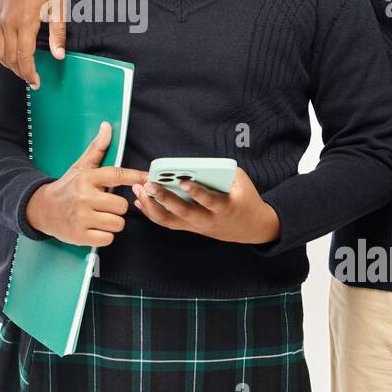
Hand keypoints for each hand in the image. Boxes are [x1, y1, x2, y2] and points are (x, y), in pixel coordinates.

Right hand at [0, 0, 64, 89]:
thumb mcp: (59, 7)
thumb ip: (58, 34)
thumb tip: (59, 56)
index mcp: (25, 21)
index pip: (24, 57)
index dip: (30, 73)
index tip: (36, 82)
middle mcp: (8, 20)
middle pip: (9, 57)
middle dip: (20, 72)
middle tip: (32, 80)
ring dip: (9, 64)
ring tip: (22, 69)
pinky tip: (10, 52)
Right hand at [25, 121, 147, 246]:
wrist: (42, 209)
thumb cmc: (67, 188)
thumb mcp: (80, 167)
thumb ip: (97, 149)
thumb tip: (107, 126)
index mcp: (87, 178)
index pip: (117, 175)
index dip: (135, 176)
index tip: (148, 178)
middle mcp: (84, 197)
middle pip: (122, 206)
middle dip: (117, 208)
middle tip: (105, 205)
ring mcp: (82, 218)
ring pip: (117, 223)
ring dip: (112, 223)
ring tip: (99, 217)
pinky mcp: (80, 236)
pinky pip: (108, 239)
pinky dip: (104, 236)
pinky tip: (94, 229)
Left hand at [131, 166, 279, 244]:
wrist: (251, 228)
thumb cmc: (245, 199)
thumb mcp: (241, 181)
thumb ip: (222, 170)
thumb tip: (196, 164)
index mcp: (225, 208)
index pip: (209, 200)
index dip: (196, 192)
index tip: (183, 181)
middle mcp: (208, 220)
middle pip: (183, 212)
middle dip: (164, 198)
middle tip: (149, 185)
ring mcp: (197, 226)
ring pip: (170, 221)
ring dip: (152, 206)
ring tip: (139, 191)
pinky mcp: (189, 228)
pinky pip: (168, 222)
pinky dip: (152, 212)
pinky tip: (141, 201)